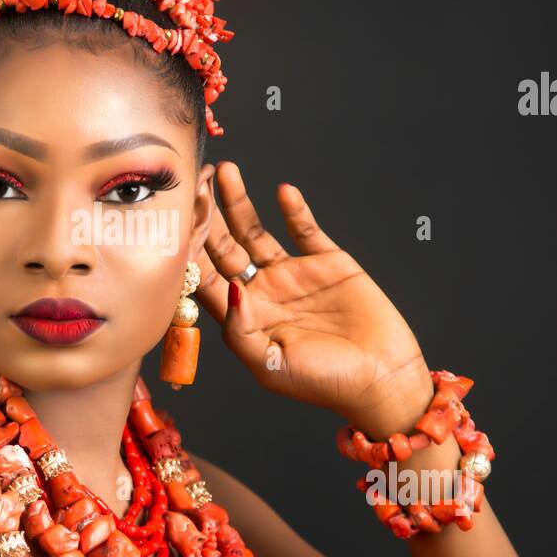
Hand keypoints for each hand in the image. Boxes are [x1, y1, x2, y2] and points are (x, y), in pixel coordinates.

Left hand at [194, 163, 434, 438]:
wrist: (382, 379)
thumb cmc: (325, 384)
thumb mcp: (271, 366)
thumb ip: (241, 331)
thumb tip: (226, 289)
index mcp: (243, 317)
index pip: (203, 277)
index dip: (188, 249)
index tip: (174, 221)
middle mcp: (261, 291)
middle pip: (223, 246)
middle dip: (207, 216)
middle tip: (194, 183)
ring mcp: (292, 274)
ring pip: (255, 230)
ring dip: (239, 202)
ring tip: (225, 172)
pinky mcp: (327, 262)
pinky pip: (304, 229)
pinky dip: (294, 210)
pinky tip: (282, 191)